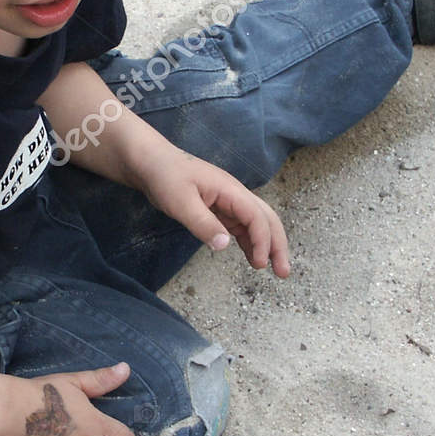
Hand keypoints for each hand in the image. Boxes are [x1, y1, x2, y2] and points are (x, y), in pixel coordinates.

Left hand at [134, 146, 290, 277]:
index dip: (263, 241)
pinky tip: (252, 257)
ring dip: (266, 245)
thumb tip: (224, 245)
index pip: (257, 217)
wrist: (151, 163)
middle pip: (267, 219)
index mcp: (230, 190)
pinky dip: (250, 242)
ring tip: (273, 270)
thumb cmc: (165, 177)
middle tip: (283, 272)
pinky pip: (241, 227)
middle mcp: (235, 195)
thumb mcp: (181, 203)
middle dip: (278, 244)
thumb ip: (203, 224)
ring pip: (256, 224)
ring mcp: (228, 202)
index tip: (260, 264)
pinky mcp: (219, 209)